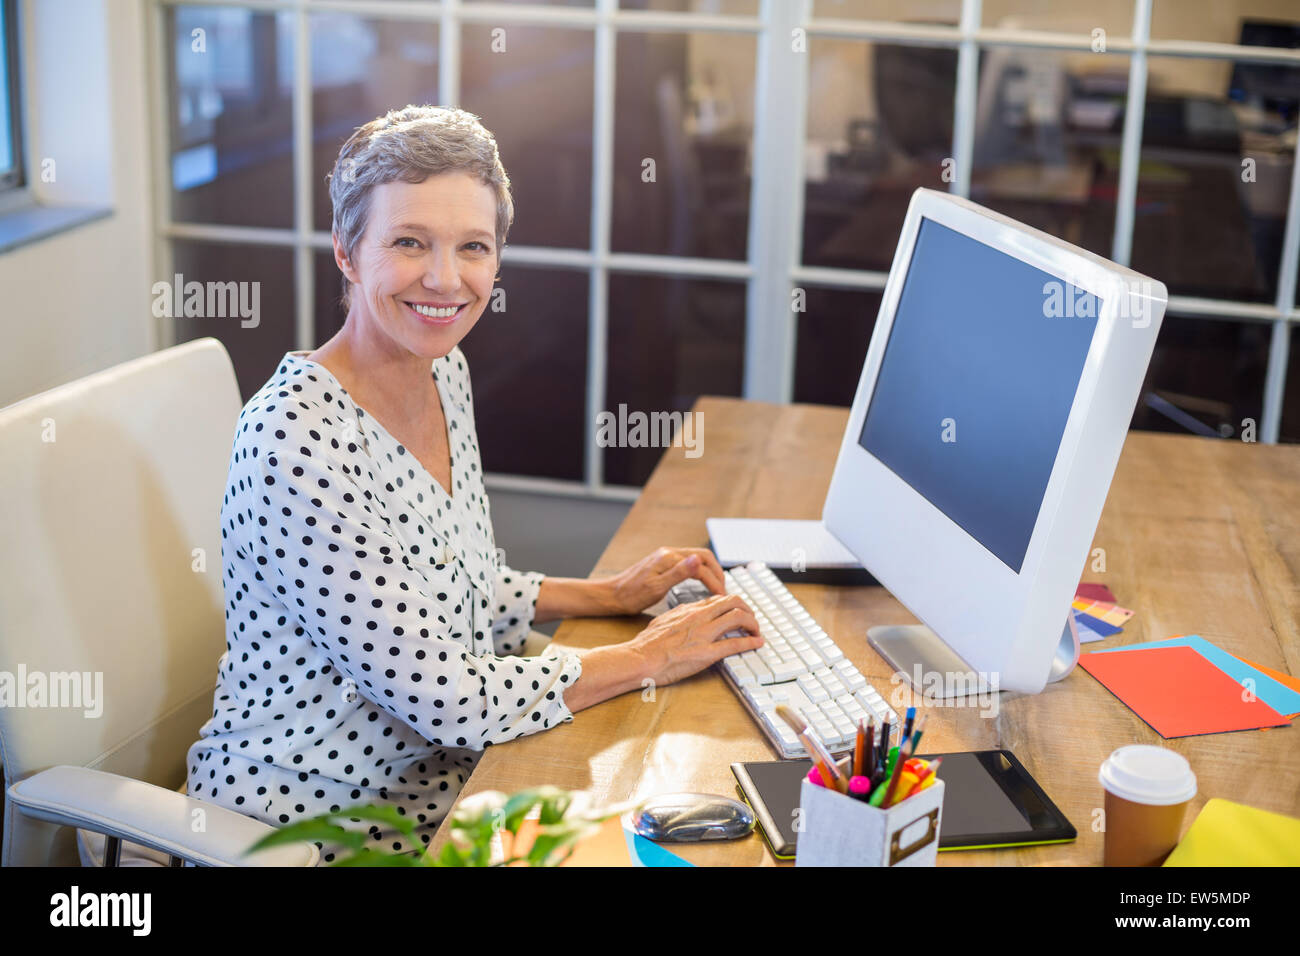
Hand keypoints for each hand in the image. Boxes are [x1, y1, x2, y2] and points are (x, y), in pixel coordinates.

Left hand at [605, 546, 726, 614]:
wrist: (612, 595)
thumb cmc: (631, 595)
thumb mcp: (656, 588)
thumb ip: (678, 574)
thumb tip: (698, 560)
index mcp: (668, 558)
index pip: (702, 566)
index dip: (715, 581)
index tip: (722, 596)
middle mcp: (668, 553)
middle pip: (704, 556)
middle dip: (717, 572)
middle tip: (724, 590)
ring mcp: (666, 557)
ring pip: (697, 559)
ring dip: (710, 571)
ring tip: (717, 588)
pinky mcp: (663, 563)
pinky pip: (689, 563)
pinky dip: (700, 572)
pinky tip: (701, 584)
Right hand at [629, 594, 762, 687]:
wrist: (639, 659)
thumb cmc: (645, 644)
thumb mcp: (662, 620)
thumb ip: (677, 615)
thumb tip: (683, 613)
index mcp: (688, 610)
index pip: (718, 599)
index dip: (733, 604)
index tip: (738, 612)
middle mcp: (699, 617)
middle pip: (733, 602)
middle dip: (748, 609)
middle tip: (752, 620)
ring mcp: (703, 634)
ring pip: (738, 617)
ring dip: (753, 624)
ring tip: (756, 632)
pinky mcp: (706, 653)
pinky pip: (734, 644)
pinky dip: (750, 642)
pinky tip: (757, 644)